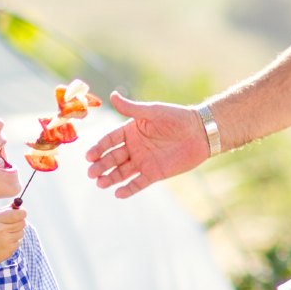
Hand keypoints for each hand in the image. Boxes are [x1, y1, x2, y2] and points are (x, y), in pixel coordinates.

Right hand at [0, 208, 25, 272]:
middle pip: (22, 222)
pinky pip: (18, 242)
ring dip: (16, 232)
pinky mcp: (9, 250)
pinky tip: (3, 243)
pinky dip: (14, 241)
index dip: (22, 212)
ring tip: (5, 234)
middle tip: (12, 224)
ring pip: (21, 232)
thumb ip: (3, 212)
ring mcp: (5, 241)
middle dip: (20, 222)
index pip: (17, 214)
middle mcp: (0, 230)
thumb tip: (19, 206)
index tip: (22, 213)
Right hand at [87, 94, 209, 197]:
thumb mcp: (153, 112)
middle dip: (101, 166)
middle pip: (112, 158)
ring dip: (110, 178)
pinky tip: (118, 193)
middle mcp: (134, 147)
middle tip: (92, 173)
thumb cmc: (177, 118)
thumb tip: (111, 96)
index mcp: (131, 131)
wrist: (201, 132)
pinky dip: (128, 189)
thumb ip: (132, 108)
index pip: (109, 141)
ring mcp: (143, 161)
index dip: (99, 148)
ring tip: (100, 183)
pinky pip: (138, 183)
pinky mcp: (154, 174)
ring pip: (122, 172)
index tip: (89, 156)